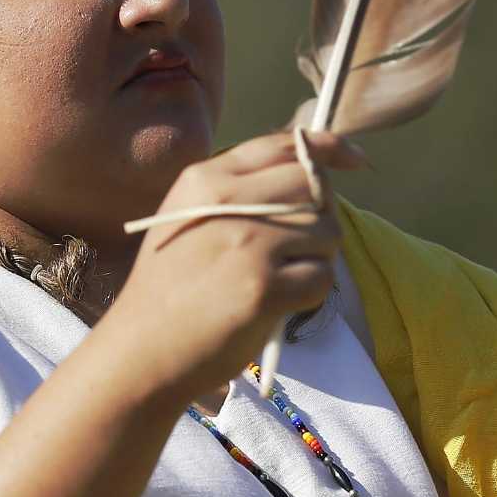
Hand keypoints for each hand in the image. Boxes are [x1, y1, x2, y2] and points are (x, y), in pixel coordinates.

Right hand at [97, 130, 365, 402]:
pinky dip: (311, 294)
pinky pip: (321, 278)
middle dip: (323, 215)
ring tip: (283, 278)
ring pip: (327, 232)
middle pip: (314, 187)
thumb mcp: (186, 218)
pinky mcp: (264, 288)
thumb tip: (310, 174)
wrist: (141, 349)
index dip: (327, 148)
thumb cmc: (169, 288)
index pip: (282, 146)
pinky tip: (281, 304)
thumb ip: (238, 192)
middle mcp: (228, 203)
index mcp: (207, 180)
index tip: (355, 160)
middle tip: (304, 247)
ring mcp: (248, 244)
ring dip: (318, 258)